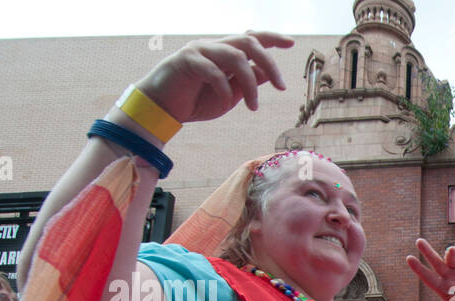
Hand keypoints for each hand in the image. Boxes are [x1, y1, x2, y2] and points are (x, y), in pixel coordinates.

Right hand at [136, 32, 292, 125]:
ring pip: (235, 56)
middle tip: (282, 86)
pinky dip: (224, 89)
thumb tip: (269, 73)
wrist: (163, 109)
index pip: (252, 38)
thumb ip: (247, 82)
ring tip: (252, 107)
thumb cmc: (196, 100)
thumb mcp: (230, 94)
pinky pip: (214, 71)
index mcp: (225, 52)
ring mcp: (200, 50)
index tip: (291, 42)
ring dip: (250, 84)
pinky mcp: (186, 60)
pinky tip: (225, 102)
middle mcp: (214, 46)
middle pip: (248, 42)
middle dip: (270, 62)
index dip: (272, 37)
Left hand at [406, 239, 454, 300]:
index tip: (409, 258)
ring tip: (451, 249)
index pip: (428, 277)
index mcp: (443, 288)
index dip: (419, 268)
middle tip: (418, 241)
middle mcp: (449, 277)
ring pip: (451, 258)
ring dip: (450, 253)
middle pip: (436, 263)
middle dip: (428, 252)